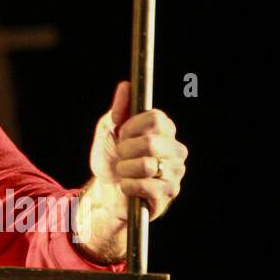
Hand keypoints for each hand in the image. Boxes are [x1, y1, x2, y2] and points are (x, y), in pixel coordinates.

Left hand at [88, 81, 187, 221]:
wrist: (104, 189)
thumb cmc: (110, 157)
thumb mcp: (109, 129)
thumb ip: (119, 109)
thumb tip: (125, 85)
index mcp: (165, 132)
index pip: (156, 119)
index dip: (132, 126)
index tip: (121, 134)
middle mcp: (176, 151)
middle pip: (151, 142)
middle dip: (125, 149)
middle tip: (121, 155)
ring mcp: (175, 173)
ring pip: (147, 165)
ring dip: (125, 168)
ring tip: (123, 171)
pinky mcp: (168, 194)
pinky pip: (145, 186)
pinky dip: (127, 185)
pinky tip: (127, 186)